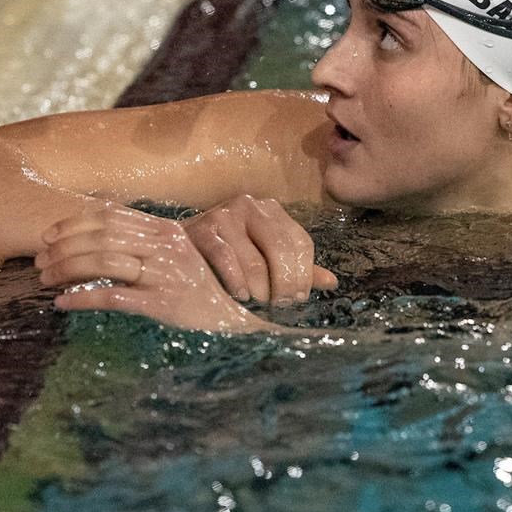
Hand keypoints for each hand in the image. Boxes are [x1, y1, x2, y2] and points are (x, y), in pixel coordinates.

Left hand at [37, 205, 269, 333]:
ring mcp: (165, 274)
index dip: (74, 222)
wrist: (230, 324)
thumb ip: (144, 243)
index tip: (48, 235)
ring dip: (66, 269)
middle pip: (102, 236)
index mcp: (167, 231)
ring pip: (102, 261)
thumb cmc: (198, 292)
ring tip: (46, 280)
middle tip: (40, 260)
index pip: (111, 216)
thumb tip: (95, 239)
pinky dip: (82, 298)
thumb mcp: (176, 257)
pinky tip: (63, 303)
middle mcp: (166, 246)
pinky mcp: (161, 304)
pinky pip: (111, 296)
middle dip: (64, 246)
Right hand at [182, 196, 337, 305]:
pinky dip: (236, 280)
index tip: (298, 298)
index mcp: (272, 211)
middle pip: (280, 249)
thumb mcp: (265, 257)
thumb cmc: (230, 256)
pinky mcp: (202, 228)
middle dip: (284, 283)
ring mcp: (225, 215)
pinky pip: (225, 257)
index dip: (304, 274)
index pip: (300, 242)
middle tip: (281, 306)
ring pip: (253, 258)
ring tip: (259, 303)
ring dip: (260, 287)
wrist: (179, 247)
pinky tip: (240, 295)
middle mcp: (251, 206)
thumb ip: (297, 269)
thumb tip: (333, 282)